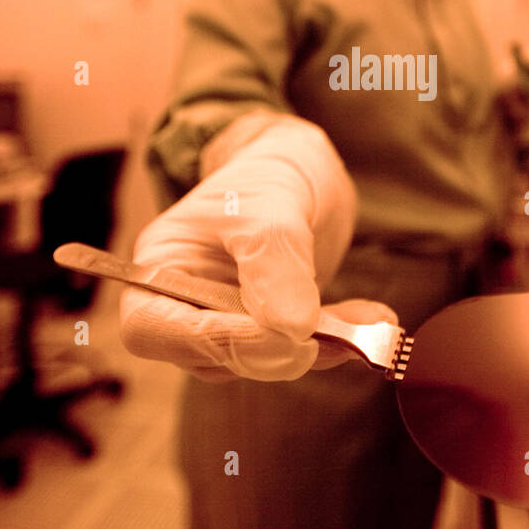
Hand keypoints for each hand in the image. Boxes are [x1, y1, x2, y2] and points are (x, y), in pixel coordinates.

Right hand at [119, 113, 360, 381]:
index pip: (154, 328)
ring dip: (319, 347)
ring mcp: (226, 320)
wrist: (302, 167)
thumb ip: (274, 260)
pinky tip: (373, 319)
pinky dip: (338, 338)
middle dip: (277, 351)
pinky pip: (298, 350)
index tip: (282, 337)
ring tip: (369, 320)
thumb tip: (291, 331)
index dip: (213, 343)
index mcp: (159, 266)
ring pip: (262, 361)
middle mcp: (183, 302)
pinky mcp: (269, 330)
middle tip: (334, 336)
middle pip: (210, 356)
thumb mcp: (269, 201)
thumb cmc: (267, 171)